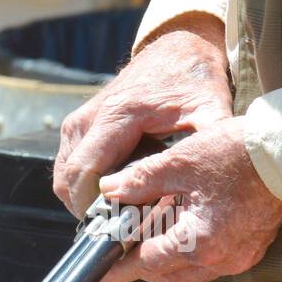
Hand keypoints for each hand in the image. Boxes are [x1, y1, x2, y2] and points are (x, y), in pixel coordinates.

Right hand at [53, 14, 231, 216]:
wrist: (177, 50)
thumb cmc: (195, 82)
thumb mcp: (210, 111)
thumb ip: (210, 145)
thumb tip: (218, 181)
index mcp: (118, 116)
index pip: (86, 176)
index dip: (97, 210)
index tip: (122, 231)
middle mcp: (88, 118)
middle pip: (68, 182)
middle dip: (90, 211)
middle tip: (124, 229)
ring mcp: (77, 121)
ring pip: (63, 178)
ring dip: (86, 200)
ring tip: (125, 209)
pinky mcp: (77, 126)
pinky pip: (69, 167)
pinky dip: (86, 186)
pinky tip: (121, 189)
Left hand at [96, 116, 281, 281]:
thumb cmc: (238, 154)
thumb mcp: (180, 162)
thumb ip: (140, 180)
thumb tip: (110, 190)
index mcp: (199, 242)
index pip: (147, 264)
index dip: (119, 270)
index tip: (100, 278)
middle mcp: (220, 260)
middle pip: (167, 275)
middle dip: (142, 266)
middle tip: (120, 251)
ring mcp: (239, 258)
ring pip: (189, 272)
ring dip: (166, 259)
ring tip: (148, 235)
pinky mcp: (252, 249)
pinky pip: (211, 263)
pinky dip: (190, 252)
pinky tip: (182, 227)